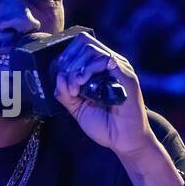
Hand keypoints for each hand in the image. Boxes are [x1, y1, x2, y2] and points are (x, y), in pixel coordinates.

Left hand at [52, 31, 151, 155]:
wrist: (123, 141)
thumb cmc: (104, 125)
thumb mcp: (77, 109)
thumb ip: (65, 94)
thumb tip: (58, 76)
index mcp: (99, 69)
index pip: (81, 46)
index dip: (67, 55)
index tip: (59, 73)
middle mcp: (110, 65)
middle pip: (84, 43)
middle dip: (69, 63)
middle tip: (67, 86)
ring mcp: (119, 68)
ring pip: (91, 49)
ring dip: (76, 67)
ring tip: (74, 88)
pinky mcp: (126, 76)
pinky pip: (105, 60)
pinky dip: (88, 69)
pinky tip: (81, 84)